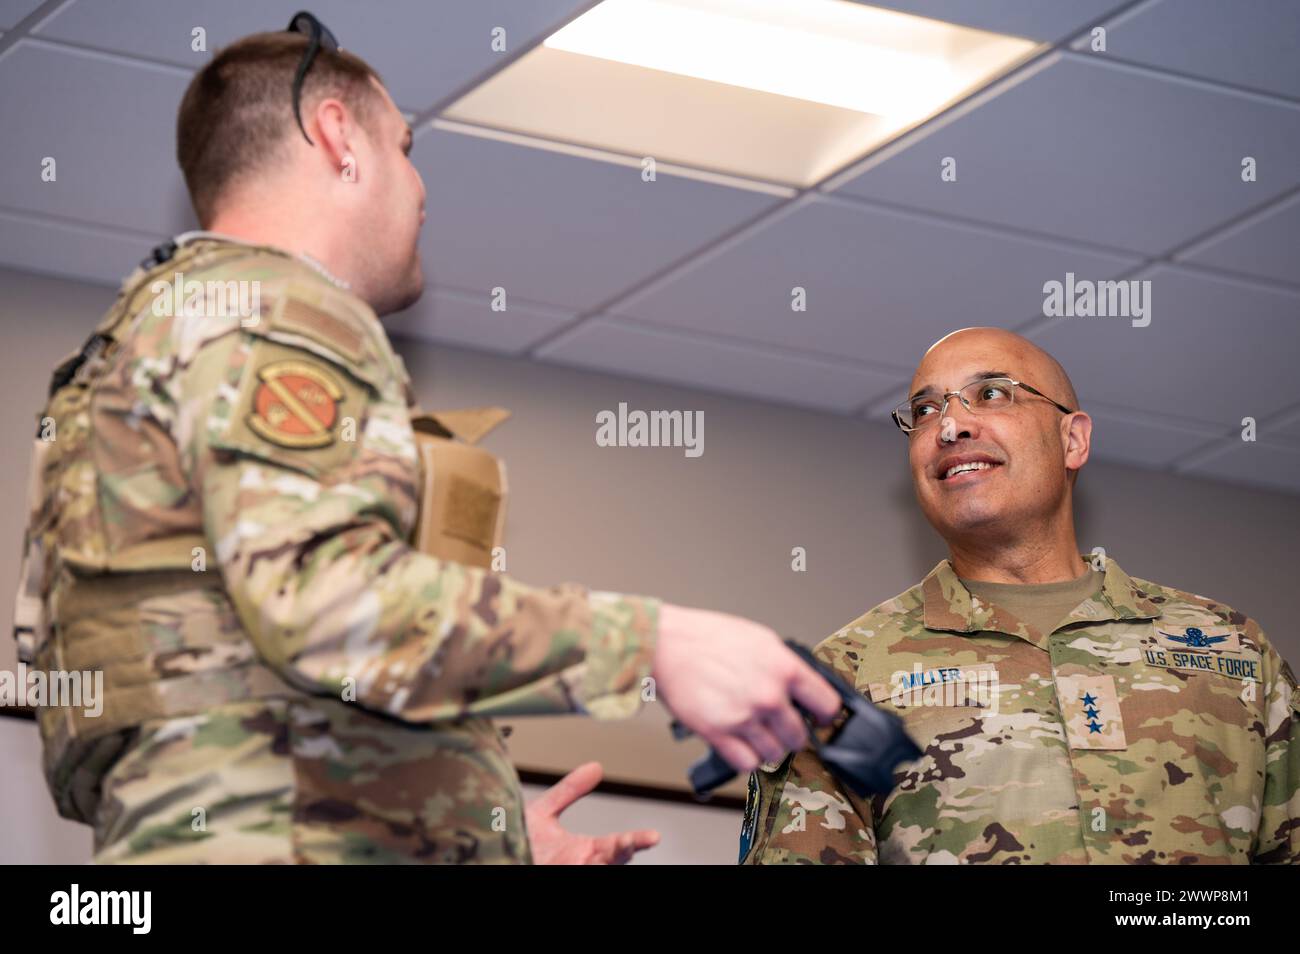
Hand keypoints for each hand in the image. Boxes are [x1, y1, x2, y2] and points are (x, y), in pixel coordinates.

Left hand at [526, 762, 659, 864]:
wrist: (491, 858)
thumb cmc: (517, 843)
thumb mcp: (544, 814)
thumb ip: (568, 792)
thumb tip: (596, 766)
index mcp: (585, 852)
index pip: (617, 846)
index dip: (635, 841)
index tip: (654, 836)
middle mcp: (581, 866)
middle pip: (612, 861)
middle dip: (622, 852)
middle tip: (627, 843)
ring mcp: (569, 873)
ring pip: (595, 869)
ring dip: (599, 863)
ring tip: (602, 853)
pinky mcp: (553, 876)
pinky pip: (571, 874)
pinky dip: (575, 868)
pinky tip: (574, 860)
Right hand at [652, 604, 840, 774]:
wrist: (668, 645)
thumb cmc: (708, 638)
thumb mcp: (760, 640)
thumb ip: (784, 667)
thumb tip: (803, 690)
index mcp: (784, 668)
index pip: (827, 705)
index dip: (823, 715)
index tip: (817, 718)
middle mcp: (768, 695)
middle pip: (799, 737)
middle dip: (790, 733)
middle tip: (779, 726)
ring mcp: (744, 717)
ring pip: (774, 754)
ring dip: (767, 747)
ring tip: (755, 732)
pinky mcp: (719, 734)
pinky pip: (746, 763)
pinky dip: (745, 758)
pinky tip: (740, 742)